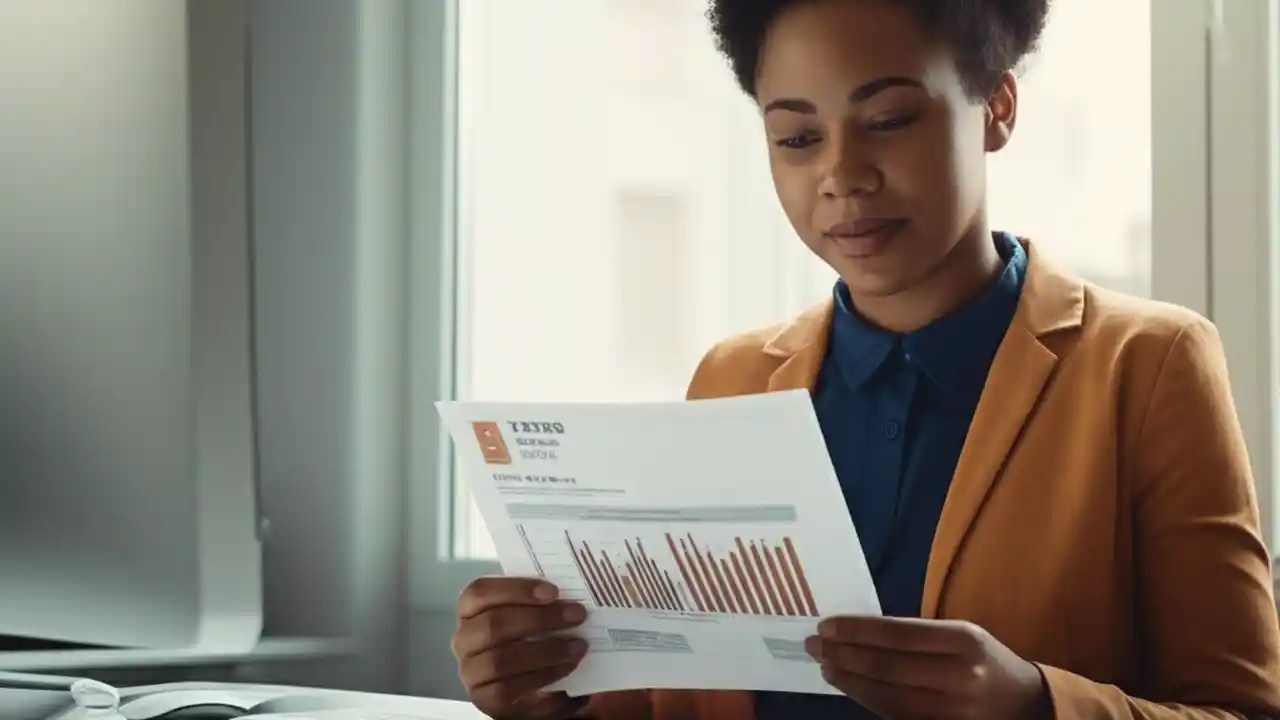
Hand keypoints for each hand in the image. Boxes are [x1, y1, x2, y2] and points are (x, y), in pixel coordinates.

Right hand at [453, 577, 590, 718]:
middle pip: (494, 624)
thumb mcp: (531, 617)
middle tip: (577, 615)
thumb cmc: (529, 641)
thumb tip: (570, 598)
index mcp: (470, 610)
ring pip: (502, 658)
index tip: (554, 591)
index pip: (480, 591)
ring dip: (547, 650)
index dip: (516, 588)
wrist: (529, 689)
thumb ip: (542, 604)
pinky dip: (543, 676)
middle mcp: (463, 639)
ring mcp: (470, 671)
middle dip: (540, 618)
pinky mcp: (483, 698)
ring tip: (578, 646)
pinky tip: (566, 668)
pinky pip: (510, 687)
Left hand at [805, 616, 1049, 719]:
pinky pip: (895, 715)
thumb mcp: (962, 635)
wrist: (1026, 705)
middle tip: (814, 646)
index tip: (826, 625)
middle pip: (886, 667)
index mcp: (963, 640)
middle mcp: (958, 675)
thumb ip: (916, 634)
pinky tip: (850, 687)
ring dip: (848, 681)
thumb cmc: (985, 661)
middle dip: (843, 655)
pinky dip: (867, 700)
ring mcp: (951, 710)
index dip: (856, 631)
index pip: (896, 635)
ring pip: (886, 696)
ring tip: (826, 667)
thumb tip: (857, 632)